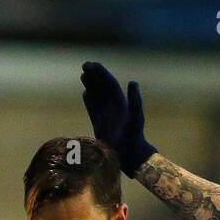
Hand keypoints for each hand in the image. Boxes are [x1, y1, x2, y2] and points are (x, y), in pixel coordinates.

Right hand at [81, 61, 155, 176]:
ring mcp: (107, 115)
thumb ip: (135, 100)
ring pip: (97, 96)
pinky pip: (94, 109)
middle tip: (84, 66)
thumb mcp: (136, 116)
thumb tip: (133, 82)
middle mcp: (114, 107)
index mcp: (121, 102)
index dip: (101, 73)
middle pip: (103, 87)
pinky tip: (85, 94)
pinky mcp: (100, 124)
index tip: (92, 65)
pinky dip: (90, 101)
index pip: (110, 83)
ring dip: (91, 85)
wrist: (129, 154)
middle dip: (94, 76)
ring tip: (83, 76)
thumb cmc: (134, 136)